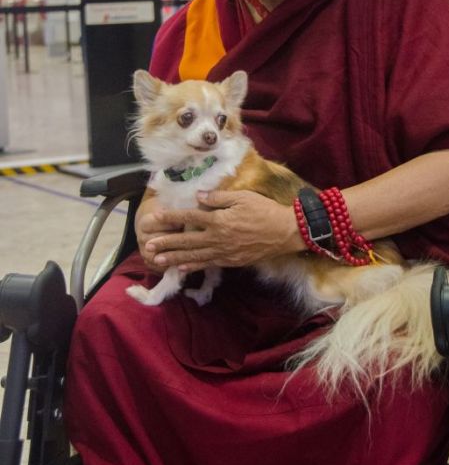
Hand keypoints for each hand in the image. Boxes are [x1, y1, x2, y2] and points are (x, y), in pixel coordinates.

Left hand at [144, 189, 304, 272]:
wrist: (285, 233)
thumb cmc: (264, 210)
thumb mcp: (242, 197)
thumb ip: (218, 198)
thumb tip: (197, 197)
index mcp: (219, 219)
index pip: (189, 217)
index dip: (170, 217)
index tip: (154, 218)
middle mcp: (217, 238)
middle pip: (186, 240)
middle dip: (165, 242)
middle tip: (147, 245)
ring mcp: (223, 252)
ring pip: (193, 255)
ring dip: (173, 257)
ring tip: (156, 259)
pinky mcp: (230, 261)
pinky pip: (207, 263)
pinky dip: (192, 265)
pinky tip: (180, 267)